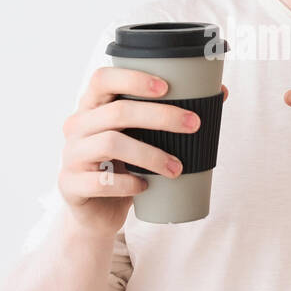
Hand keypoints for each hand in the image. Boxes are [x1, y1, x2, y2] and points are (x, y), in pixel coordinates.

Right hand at [59, 69, 227, 238]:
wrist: (97, 212)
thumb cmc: (124, 166)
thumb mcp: (142, 138)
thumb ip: (170, 116)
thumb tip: (220, 93)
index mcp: (92, 106)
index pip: (103, 79)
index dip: (133, 78)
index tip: (166, 87)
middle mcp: (77, 126)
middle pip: (117, 112)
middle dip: (160, 116)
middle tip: (193, 125)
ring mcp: (71, 155)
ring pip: (111, 144)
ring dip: (150, 155)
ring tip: (177, 168)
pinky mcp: (70, 185)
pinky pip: (100, 182)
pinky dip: (128, 184)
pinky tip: (145, 186)